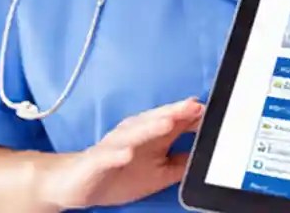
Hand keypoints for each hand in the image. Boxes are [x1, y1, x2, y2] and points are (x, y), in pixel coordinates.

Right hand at [41, 98, 203, 209]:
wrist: (78, 183)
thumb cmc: (119, 173)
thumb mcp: (159, 171)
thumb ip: (181, 160)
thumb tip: (206, 152)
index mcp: (149, 134)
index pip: (173, 121)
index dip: (191, 116)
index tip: (211, 110)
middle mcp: (132, 134)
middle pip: (155, 120)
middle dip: (174, 113)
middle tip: (194, 106)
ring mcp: (114, 145)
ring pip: (133, 134)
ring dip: (150, 127)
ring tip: (167, 122)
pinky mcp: (97, 160)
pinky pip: (107, 156)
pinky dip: (117, 154)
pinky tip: (126, 153)